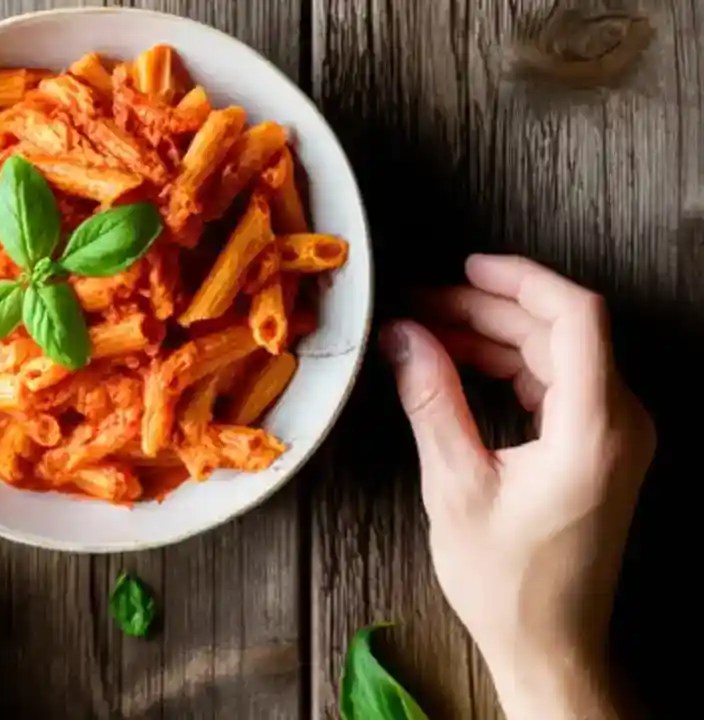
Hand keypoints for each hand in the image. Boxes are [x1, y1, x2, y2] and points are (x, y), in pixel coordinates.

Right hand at [382, 255, 653, 719]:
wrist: (552, 643)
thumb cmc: (507, 581)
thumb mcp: (455, 486)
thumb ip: (431, 401)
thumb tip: (403, 336)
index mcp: (593, 430)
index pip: (575, 318)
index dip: (519, 280)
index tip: (465, 267)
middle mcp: (620, 423)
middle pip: (562, 331)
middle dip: (489, 309)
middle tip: (421, 306)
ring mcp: (617, 436)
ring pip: (561, 353)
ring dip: (496, 336)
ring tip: (429, 333)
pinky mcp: (602, 448)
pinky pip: (562, 383)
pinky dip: (512, 367)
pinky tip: (461, 367)